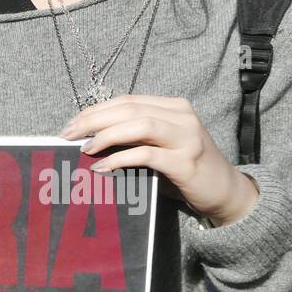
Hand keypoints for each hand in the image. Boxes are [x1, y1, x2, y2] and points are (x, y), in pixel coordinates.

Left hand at [61, 95, 258, 226]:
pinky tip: (102, 167)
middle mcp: (182, 117)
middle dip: (93, 120)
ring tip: (85, 149)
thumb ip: (134, 137)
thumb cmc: (184, 168)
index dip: (96, 110)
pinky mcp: (185, 162)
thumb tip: (89, 139)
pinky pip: (147, 155)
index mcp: (174, 107)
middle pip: (130, 110)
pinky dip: (120, 159)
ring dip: (107, 135)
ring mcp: (187, 138)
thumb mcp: (159, 146)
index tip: (71, 123)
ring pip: (140, 125)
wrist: (223, 190)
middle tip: (68, 134)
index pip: (128, 101)